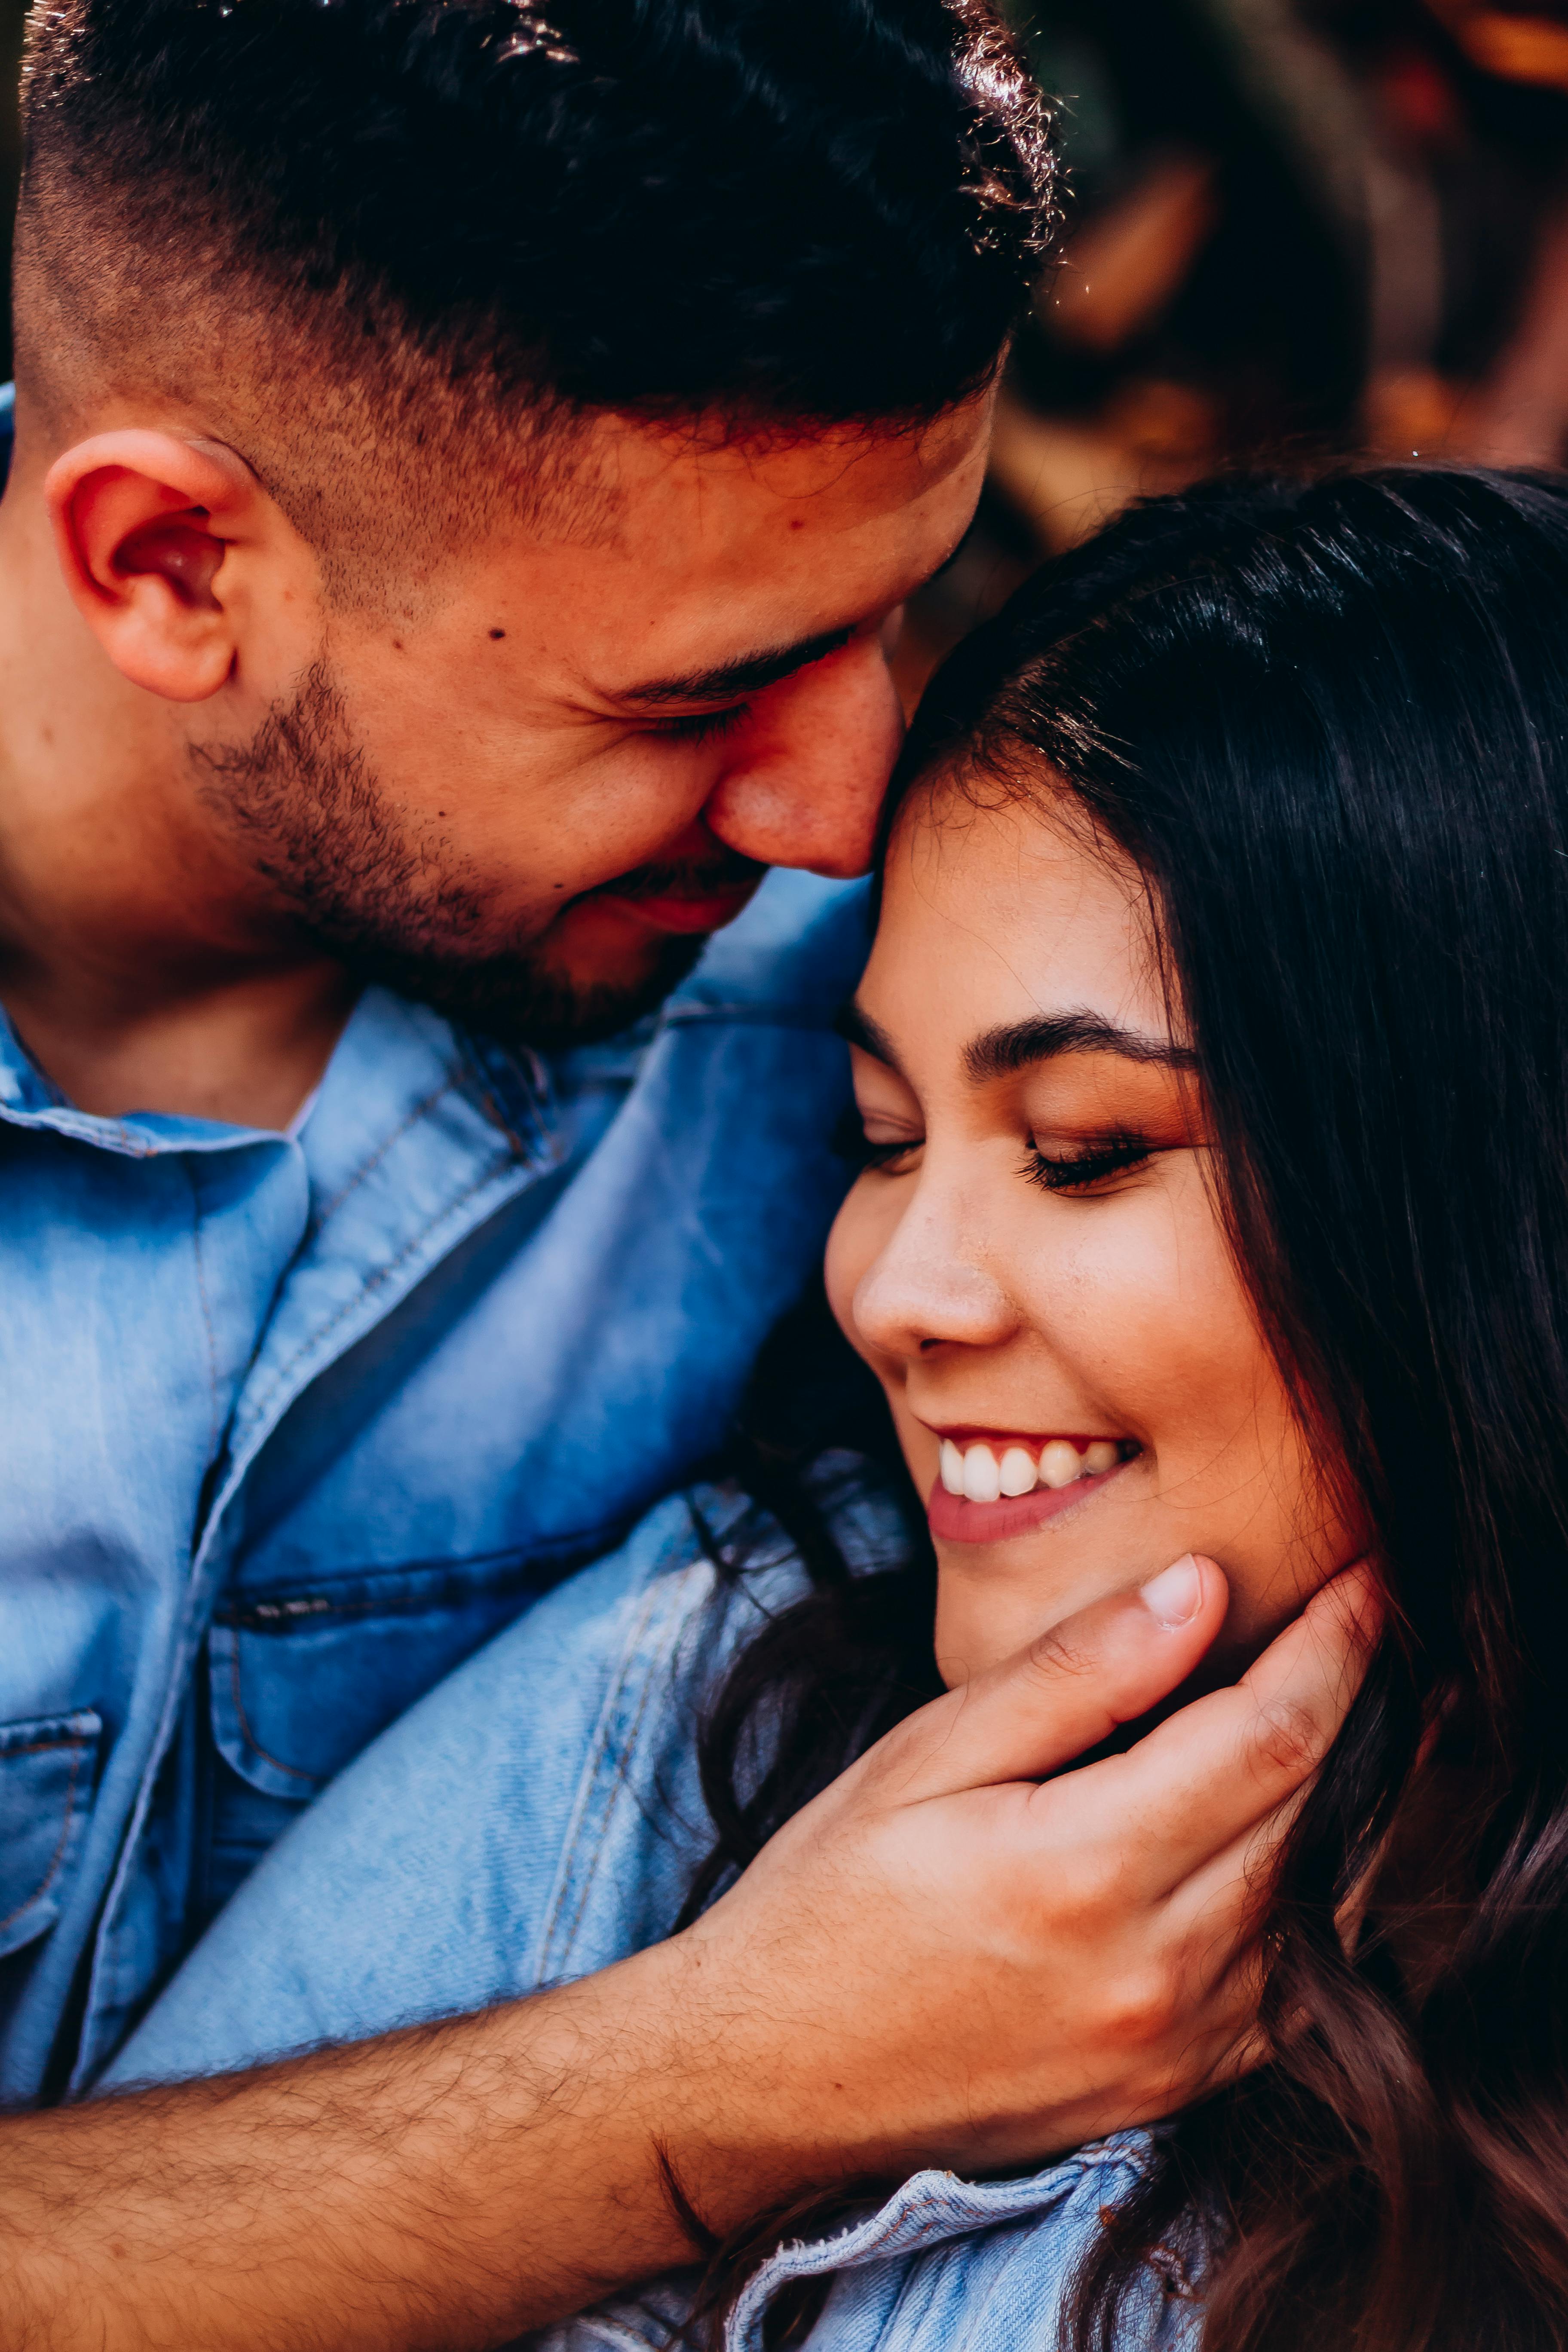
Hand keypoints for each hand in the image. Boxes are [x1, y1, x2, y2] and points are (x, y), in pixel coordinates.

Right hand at [660, 1552, 1378, 2218]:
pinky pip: (1287, 1991)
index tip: (1366, 1580)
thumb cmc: (829, 1898)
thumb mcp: (925, 1757)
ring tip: (1346, 1714)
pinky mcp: (1168, 2093)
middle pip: (1310, 1811)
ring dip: (1342, 1801)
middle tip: (1360, 1625)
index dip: (1335, 1647)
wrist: (767, 2077)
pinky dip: (1308, 1902)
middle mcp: (1148, 1970)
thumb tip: (1197, 1589)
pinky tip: (1285, 1838)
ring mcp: (1168, 2047)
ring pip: (1318, 1902)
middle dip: (1352, 1706)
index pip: (1269, 1735)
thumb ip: (1072, 1674)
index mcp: (1081, 1868)